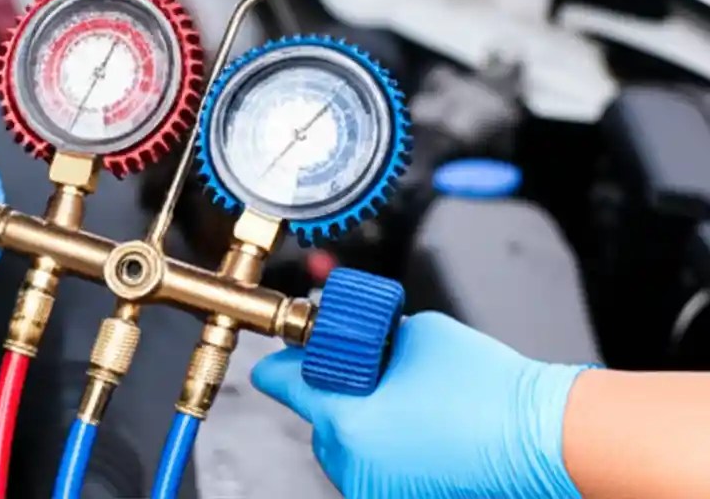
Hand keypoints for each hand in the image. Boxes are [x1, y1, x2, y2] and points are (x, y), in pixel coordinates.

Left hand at [252, 311, 590, 498]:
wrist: (546, 438)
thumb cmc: (489, 387)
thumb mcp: (417, 335)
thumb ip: (371, 338)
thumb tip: (353, 338)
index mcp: (346, 419)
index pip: (287, 387)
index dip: (280, 369)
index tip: (271, 365)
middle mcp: (353, 464)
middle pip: (320, 423)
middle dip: (337, 400)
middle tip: (373, 380)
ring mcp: (376, 491)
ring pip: (347, 452)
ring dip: (363, 430)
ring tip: (411, 410)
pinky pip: (376, 473)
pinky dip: (387, 455)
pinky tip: (422, 435)